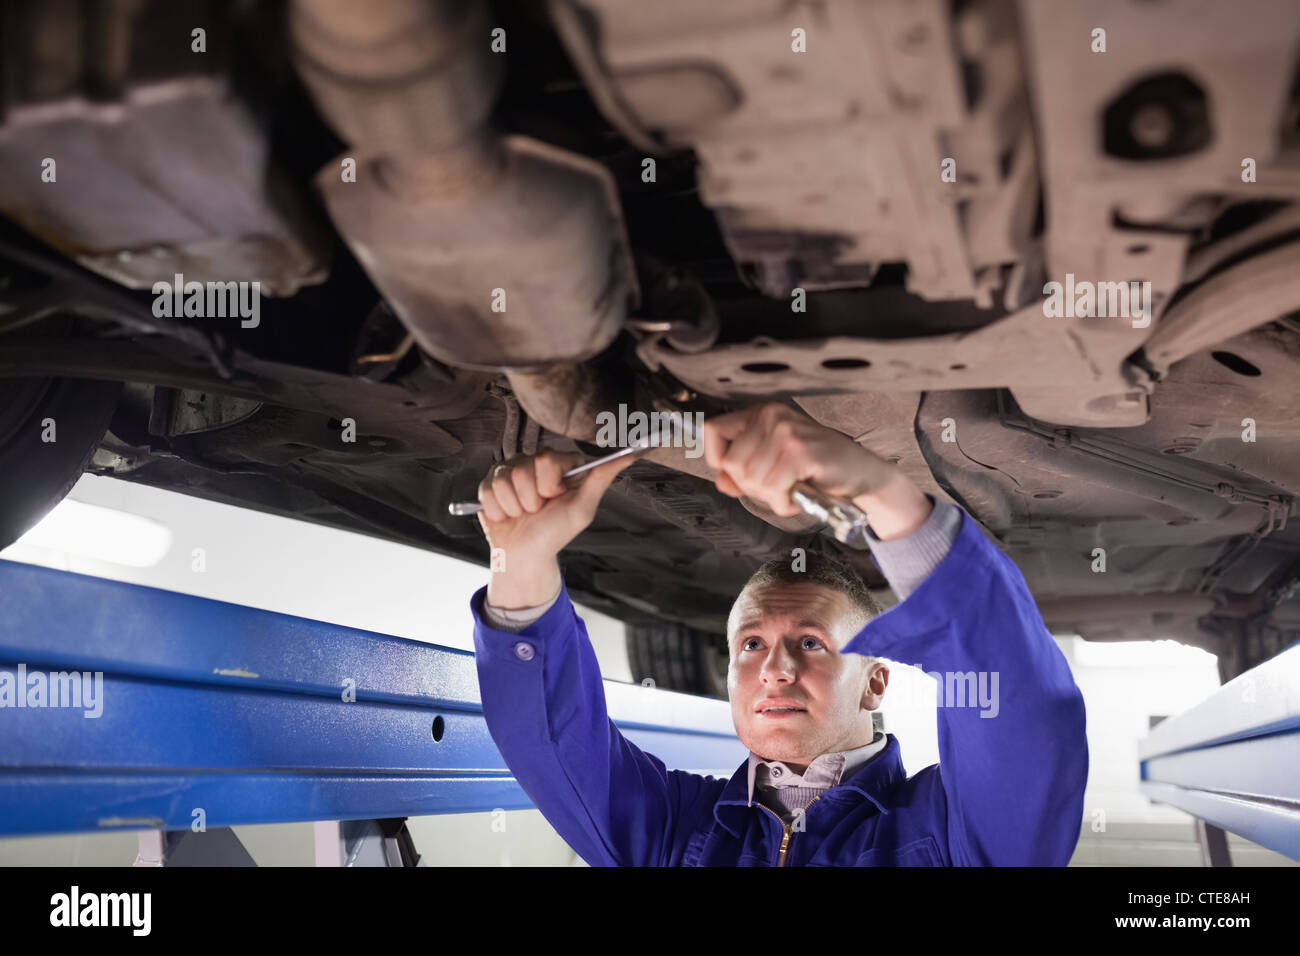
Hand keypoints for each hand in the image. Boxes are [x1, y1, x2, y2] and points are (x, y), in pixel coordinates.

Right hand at [476, 450, 631, 606]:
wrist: (525, 556)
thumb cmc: (555, 533)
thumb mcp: (582, 508)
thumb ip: (601, 478)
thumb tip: (628, 456)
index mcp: (560, 465)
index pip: (547, 459)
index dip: (549, 484)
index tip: (555, 498)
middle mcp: (535, 463)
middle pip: (523, 468)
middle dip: (531, 497)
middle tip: (538, 509)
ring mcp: (511, 471)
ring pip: (503, 479)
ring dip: (514, 506)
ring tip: (523, 514)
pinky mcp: (490, 482)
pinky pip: (487, 489)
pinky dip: (497, 510)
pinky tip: (508, 515)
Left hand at [701, 403, 931, 539]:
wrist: (862, 474)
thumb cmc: (820, 468)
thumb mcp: (774, 464)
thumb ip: (743, 471)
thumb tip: (721, 482)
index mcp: (762, 413)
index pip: (712, 430)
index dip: (717, 460)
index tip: (736, 475)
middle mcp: (772, 416)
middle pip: (731, 463)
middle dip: (751, 486)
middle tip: (777, 486)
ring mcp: (787, 432)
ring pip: (751, 480)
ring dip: (771, 497)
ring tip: (791, 490)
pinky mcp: (801, 452)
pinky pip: (774, 489)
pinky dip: (784, 503)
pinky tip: (799, 497)